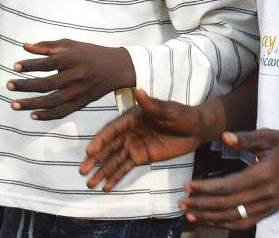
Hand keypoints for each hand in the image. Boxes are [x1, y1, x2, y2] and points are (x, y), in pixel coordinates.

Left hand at [6, 39, 134, 120]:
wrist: (117, 68)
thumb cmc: (90, 53)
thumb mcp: (71, 44)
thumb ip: (48, 46)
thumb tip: (24, 46)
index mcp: (74, 58)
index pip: (48, 63)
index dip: (30, 65)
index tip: (15, 66)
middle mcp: (76, 75)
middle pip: (47, 84)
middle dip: (25, 86)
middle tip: (8, 85)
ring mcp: (79, 91)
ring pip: (52, 102)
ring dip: (31, 104)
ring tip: (14, 104)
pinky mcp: (82, 103)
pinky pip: (62, 112)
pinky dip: (47, 116)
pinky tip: (32, 115)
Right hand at [82, 89, 223, 191]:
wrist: (196, 129)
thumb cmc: (183, 114)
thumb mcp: (169, 110)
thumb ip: (152, 105)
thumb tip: (138, 91)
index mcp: (133, 117)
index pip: (113, 129)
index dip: (101, 140)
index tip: (90, 151)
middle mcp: (130, 131)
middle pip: (109, 146)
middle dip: (96, 159)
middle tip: (82, 170)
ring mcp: (134, 145)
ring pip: (115, 159)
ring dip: (102, 171)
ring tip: (90, 184)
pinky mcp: (141, 157)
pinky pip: (126, 168)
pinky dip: (116, 177)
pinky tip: (106, 187)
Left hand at [182, 129, 278, 228]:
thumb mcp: (269, 135)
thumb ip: (245, 138)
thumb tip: (223, 137)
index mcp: (264, 173)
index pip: (228, 186)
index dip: (206, 188)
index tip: (189, 185)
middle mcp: (266, 193)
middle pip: (228, 204)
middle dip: (202, 204)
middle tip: (182, 201)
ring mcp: (269, 205)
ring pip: (235, 217)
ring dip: (210, 217)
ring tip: (191, 213)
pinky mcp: (271, 210)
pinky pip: (245, 222)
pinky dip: (226, 223)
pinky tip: (212, 220)